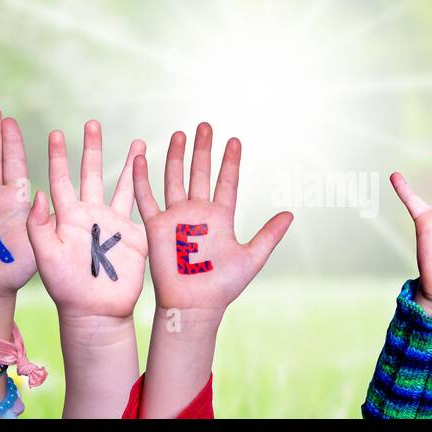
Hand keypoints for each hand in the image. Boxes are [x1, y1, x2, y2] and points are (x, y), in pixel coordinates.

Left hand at [27, 121, 147, 319]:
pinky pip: (143, 208)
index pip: (60, 179)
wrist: (95, 312)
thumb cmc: (65, 288)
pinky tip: (154, 172)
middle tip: (92, 123)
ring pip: (122, 185)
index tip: (56, 133)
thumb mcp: (44, 255)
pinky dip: (148, 188)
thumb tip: (37, 193)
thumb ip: (39, 225)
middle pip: (90, 173)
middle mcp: (90, 215)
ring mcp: (113, 224)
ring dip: (129, 163)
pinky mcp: (133, 236)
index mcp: (66, 217)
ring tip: (138, 141)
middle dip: (91, 148)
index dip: (57, 156)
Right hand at [132, 123, 292, 316]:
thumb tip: (291, 214)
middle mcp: (198, 213)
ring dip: (176, 156)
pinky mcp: (156, 226)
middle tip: (205, 126)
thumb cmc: (222, 287)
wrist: (193, 305)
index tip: (235, 140)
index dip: (231, 162)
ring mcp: (176, 217)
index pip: (226, 182)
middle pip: (200, 173)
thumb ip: (269, 235)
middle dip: (203, 149)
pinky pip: (147, 198)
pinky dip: (142, 178)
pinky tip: (141, 157)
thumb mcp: (252, 258)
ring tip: (179, 134)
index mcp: (221, 218)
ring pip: (174, 178)